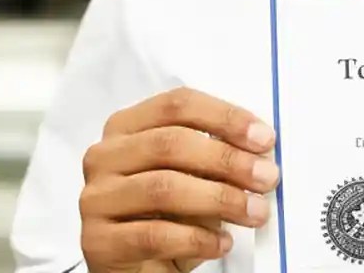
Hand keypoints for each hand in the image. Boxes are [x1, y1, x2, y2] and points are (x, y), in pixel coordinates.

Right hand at [79, 87, 279, 272]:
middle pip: (171, 143)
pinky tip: (221, 243)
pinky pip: (154, 235)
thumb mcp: (193, 176)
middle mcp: (105, 157)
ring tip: (253, 213)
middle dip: (228, 160)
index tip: (263, 138)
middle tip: (266, 177)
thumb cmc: (168, 214)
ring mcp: (97, 198)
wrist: (136, 267)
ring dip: (220, 199)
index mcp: (127, 128)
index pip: (177, 105)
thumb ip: (216, 156)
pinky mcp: (98, 241)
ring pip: (163, 188)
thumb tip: (259, 154)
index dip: (225, 117)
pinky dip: (197, 239)